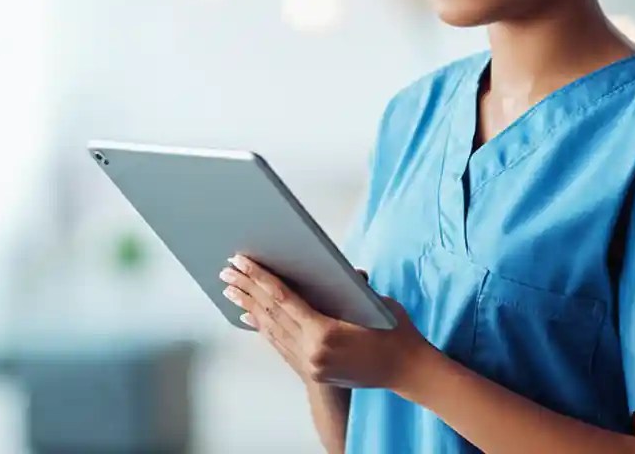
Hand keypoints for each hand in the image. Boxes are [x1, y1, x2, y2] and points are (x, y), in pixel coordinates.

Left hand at [219, 254, 433, 390]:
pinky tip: (251, 316)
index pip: (283, 299)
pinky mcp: (312, 371)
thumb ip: (348, 285)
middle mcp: (311, 352)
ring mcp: (310, 364)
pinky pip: (281, 345)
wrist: (408, 372)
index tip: (242, 262)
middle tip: (227, 271)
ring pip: (272, 331)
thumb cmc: (396, 334)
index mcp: (324, 333)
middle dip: (246, 290)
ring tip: (231, 290)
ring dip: (250, 308)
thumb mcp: (373, 301)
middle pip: (271, 314)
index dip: (260, 278)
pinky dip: (264, 328)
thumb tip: (334, 267)